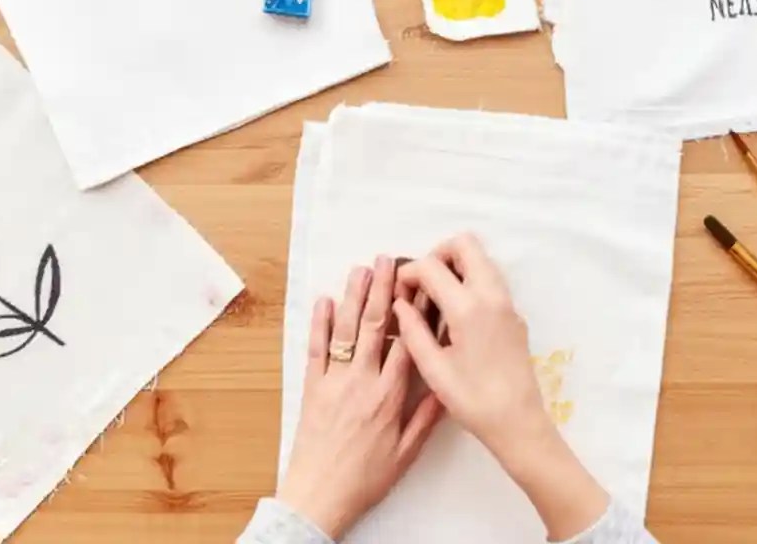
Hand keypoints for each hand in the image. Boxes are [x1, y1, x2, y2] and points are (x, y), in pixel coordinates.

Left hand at [278, 256, 443, 538]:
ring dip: (353, 296)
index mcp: (388, 396)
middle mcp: (360, 382)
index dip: (415, 311)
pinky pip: (315, 349)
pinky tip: (324, 300)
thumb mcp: (406, 453)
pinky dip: (319, 323)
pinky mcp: (311, 389)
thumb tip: (445, 386)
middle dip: (382, 289)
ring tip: (361, 268)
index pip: (406, 343)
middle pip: (374, 326)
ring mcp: (333, 382)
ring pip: (345, 330)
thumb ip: (426, 418)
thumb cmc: (365, 479)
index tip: (424, 286)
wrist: (319, 496)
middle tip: (389, 260)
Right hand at [393, 234, 610, 540]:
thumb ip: (412, 330)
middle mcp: (493, 296)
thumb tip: (401, 304)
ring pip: (481, 260)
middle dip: (437, 256)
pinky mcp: (515, 315)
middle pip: (465, 245)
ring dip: (455, 268)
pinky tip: (455, 316)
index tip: (399, 292)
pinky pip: (491, 281)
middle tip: (421, 284)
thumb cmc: (472, 400)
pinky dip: (470, 283)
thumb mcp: (433, 368)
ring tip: (435, 300)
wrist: (519, 422)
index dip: (409, 273)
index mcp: (469, 307)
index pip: (432, 267)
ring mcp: (508, 303)